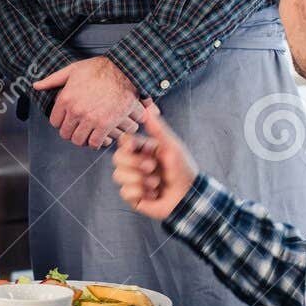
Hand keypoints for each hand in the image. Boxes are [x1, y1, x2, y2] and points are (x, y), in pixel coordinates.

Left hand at [33, 56, 147, 147]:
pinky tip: (98, 137)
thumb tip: (36, 85)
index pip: (54, 122)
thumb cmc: (100, 69)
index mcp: (65, 98)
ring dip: (82, 139)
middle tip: (77, 129)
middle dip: (70, 132)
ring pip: (79, 140)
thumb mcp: (73, 70)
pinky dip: (96, 143)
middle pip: (65, 134)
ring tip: (87, 134)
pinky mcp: (106, 125)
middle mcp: (75, 111)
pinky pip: (95, 143)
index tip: (66, 121)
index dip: (60, 123)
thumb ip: (53, 80)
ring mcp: (90, 119)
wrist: (125, 71)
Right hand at [113, 104, 199, 219]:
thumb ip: (158, 129)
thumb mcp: (172, 147)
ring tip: (156, 183)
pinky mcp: (133, 196)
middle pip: (117, 158)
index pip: (123, 142)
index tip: (136, 147)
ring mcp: (132, 180)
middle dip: (136, 164)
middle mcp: (135, 163)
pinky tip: (153, 194)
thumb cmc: (183, 169)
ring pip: (118, 175)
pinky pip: (125, 192)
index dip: (127, 145)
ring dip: (140, 180)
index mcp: (143, 149)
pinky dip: (141, 193)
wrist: (188, 196)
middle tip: (152, 167)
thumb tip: (148, 109)